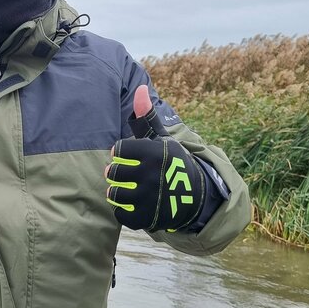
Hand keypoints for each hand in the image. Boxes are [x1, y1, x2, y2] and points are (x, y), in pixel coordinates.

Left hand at [105, 87, 205, 230]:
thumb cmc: (171, 162)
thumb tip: (139, 89)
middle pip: (113, 173)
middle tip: (126, 174)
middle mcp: (152, 175)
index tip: (129, 155)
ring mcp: (150, 198)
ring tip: (127, 187)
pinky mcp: (148, 218)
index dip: (121, 153)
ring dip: (117, 191)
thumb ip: (147, 117)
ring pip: (114, 194)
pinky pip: (121, 215)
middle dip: (117, 173)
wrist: (195, 195)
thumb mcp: (162, 139)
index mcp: (154, 152)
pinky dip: (123, 210)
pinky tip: (134, 203)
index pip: (118, 150)